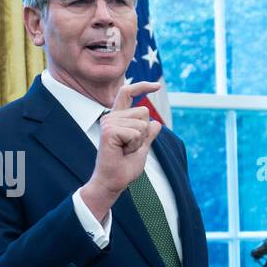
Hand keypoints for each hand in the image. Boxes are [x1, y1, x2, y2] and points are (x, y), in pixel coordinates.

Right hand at [81, 81, 161, 215]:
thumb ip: (148, 135)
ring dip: (140, 141)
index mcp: (118, 118)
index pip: (127, 93)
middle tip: (130, 147)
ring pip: (142, 123)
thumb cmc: (125, 167)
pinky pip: (136, 133)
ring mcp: (109, 123)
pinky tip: (123, 152)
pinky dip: (135, 145)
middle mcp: (111, 117)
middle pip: (144, 111)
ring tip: (126, 150)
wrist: (113, 181)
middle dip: (145, 133)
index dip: (143, 87)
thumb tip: (156, 123)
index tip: (158, 86)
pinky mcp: (109, 131)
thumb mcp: (142, 148)